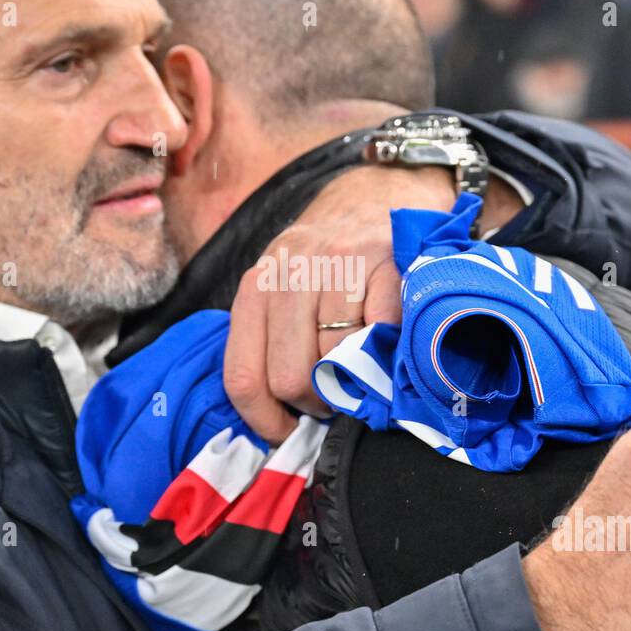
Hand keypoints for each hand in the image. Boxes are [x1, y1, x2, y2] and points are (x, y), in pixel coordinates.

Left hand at [223, 165, 453, 440]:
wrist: (373, 199)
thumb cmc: (325, 264)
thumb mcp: (281, 293)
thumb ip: (270, 344)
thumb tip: (278, 421)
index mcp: (255, 288)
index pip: (242, 377)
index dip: (266, 420)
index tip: (289, 431)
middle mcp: (289, 273)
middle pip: (289, 378)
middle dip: (316, 402)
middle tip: (336, 395)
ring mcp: (338, 265)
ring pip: (335, 362)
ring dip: (353, 381)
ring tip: (362, 370)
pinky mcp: (385, 262)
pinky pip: (381, 333)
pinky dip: (388, 352)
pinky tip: (387, 345)